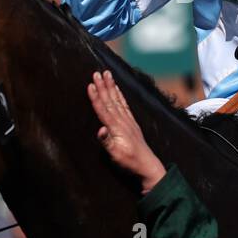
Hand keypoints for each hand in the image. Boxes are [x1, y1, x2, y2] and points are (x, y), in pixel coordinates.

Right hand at [87, 70, 166, 192]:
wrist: (147, 164)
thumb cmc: (129, 161)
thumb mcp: (115, 155)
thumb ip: (107, 142)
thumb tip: (100, 129)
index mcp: (116, 128)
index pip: (103, 109)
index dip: (96, 97)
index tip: (90, 84)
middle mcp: (122, 121)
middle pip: (110, 100)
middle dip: (102, 86)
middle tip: (97, 72)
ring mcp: (128, 121)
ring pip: (117, 100)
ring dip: (111, 87)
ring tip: (107, 74)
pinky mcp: (132, 122)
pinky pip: (124, 105)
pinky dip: (120, 95)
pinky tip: (117, 89)